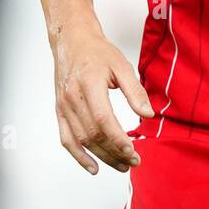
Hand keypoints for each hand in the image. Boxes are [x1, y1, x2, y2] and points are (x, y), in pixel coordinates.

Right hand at [52, 21, 154, 173]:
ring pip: (82, 140)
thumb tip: (148, 115)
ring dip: (102, 157)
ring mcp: (64, 107)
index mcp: (89, 85)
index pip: (103, 119)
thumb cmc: (97, 51)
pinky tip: (93, 167)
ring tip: (121, 165)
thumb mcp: (122, 65)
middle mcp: (73, 98)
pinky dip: (79, 156)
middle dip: (114, 152)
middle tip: (134, 161)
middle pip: (93, 134)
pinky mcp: (60, 111)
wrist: (71, 41)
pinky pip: (67, 139)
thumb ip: (135, 91)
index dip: (118, 139)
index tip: (133, 150)